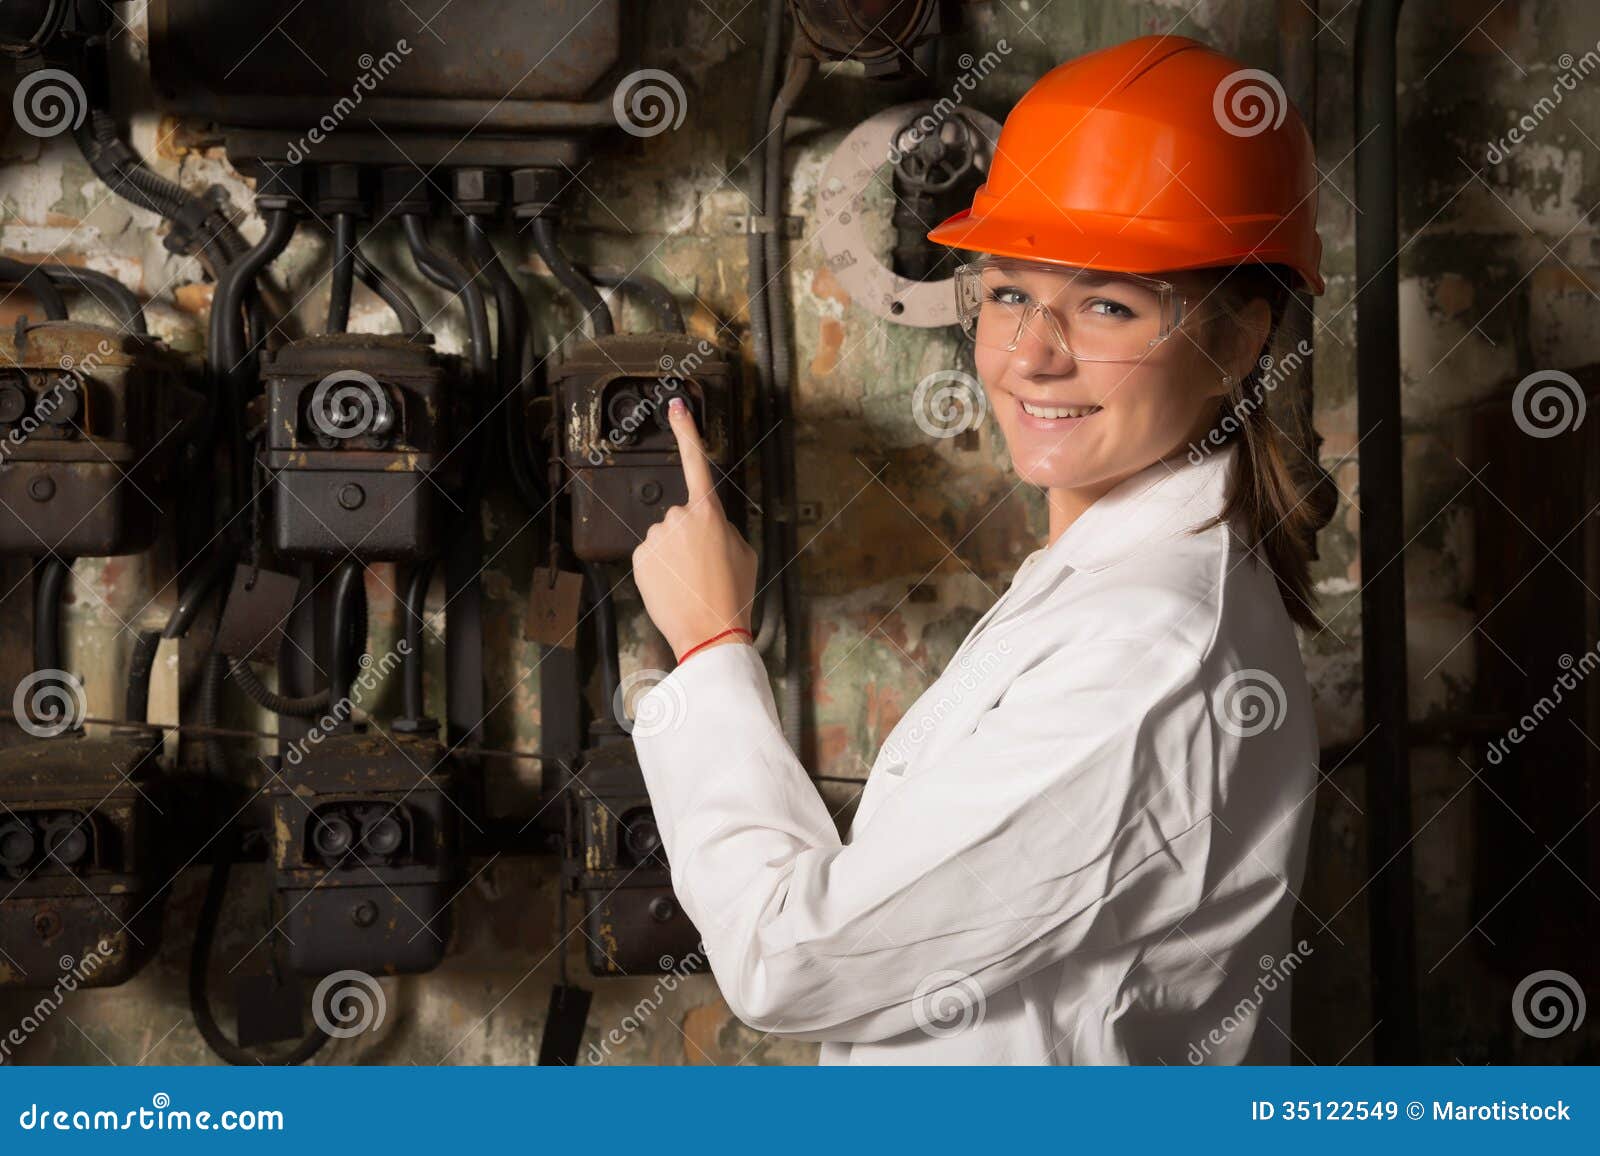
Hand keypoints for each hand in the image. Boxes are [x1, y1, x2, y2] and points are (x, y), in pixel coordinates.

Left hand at [631, 398, 756, 659]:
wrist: (709, 631)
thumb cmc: (732, 594)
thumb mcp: (744, 552)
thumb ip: (724, 528)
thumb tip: (708, 526)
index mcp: (708, 512)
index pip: (696, 462)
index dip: (686, 431)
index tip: (676, 406)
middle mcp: (677, 517)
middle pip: (681, 517)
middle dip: (690, 536)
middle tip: (705, 567)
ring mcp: (655, 537)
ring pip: (664, 538)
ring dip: (674, 554)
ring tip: (691, 581)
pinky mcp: (639, 557)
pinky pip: (650, 555)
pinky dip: (660, 568)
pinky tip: (674, 586)